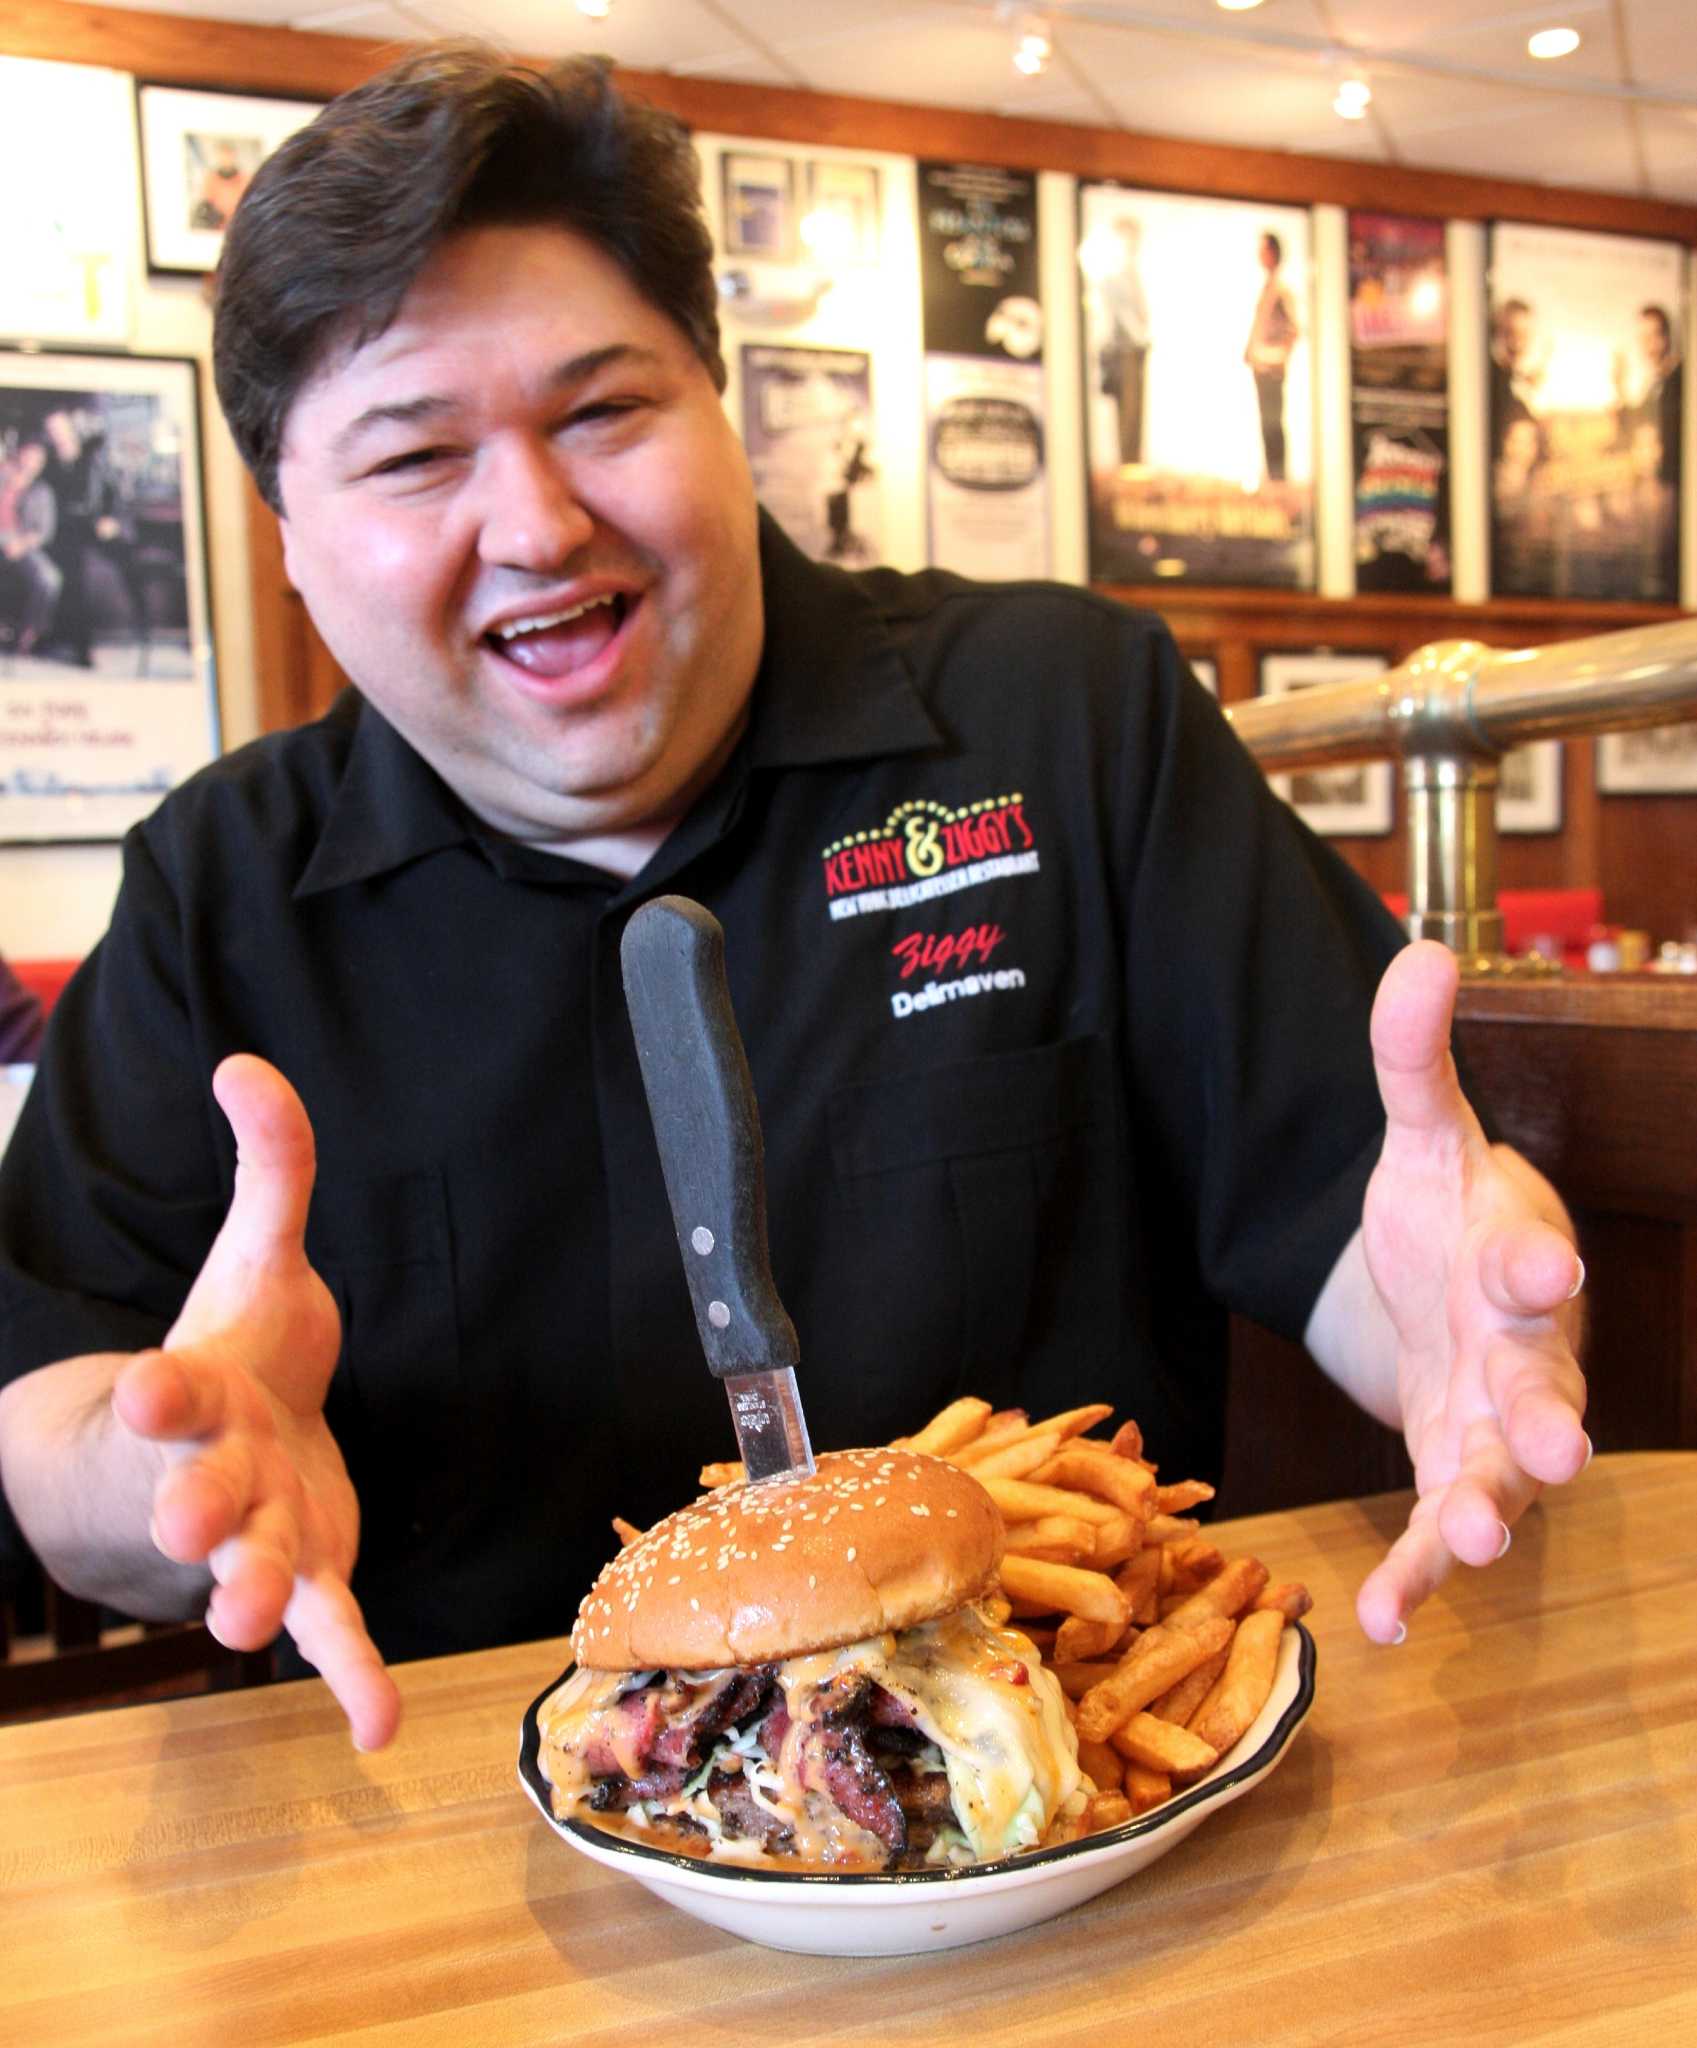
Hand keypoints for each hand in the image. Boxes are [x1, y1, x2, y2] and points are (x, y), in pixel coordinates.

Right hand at [111, 1055, 400, 1749]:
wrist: (227, 1445)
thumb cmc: (241, 1352)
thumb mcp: (262, 1252)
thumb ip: (271, 1167)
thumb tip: (246, 1062)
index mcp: (200, 1395)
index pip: (172, 1390)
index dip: (162, 1390)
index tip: (150, 1384)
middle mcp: (217, 1474)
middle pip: (201, 1494)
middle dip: (194, 1509)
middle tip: (188, 1525)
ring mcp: (261, 1533)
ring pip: (252, 1571)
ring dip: (251, 1595)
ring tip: (249, 1622)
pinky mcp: (310, 1574)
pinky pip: (327, 1631)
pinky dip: (349, 1677)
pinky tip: (373, 1729)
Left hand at [1355, 941, 1588, 1642]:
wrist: (1441, 1293)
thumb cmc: (1445, 1214)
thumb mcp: (1419, 1135)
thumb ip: (1411, 1059)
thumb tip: (1416, 953)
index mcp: (1514, 1250)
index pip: (1529, 1250)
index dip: (1533, 1258)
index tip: (1538, 1262)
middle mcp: (1523, 1346)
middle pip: (1542, 1378)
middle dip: (1548, 1410)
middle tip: (1560, 1447)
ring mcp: (1497, 1421)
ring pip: (1507, 1470)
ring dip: (1495, 1508)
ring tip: (1479, 1545)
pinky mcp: (1459, 1475)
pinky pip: (1445, 1527)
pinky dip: (1422, 1572)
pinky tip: (1386, 1619)